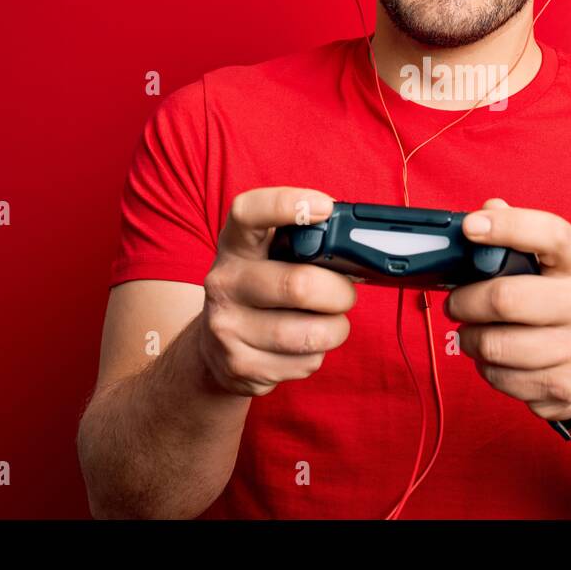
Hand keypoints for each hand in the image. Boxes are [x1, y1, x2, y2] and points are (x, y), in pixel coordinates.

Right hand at [198, 186, 356, 396]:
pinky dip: (317, 355)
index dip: (287, 204)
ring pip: (310, 333)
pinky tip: (301, 346)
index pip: (249, 212)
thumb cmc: (261, 290)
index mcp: (236, 245)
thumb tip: (357, 248)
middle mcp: (225, 282)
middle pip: (299, 285)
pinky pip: (305, 363)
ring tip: (327, 322)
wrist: (213, 347)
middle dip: (339, 292)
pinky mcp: (240, 365)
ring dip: (335, 328)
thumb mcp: (268, 258)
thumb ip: (303, 244)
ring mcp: (227, 326)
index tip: (325, 206)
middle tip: (345, 294)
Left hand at [446, 198, 570, 422]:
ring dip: (471, 339)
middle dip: (466, 301)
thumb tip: (490, 206)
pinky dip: (486, 368)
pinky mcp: (564, 387)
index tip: (470, 226)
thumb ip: (520, 237)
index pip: (550, 234)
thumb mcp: (552, 266)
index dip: (508, 226)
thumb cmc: (561, 306)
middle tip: (456, 303)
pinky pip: (500, 377)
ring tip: (472, 333)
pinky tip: (495, 359)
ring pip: (495, 344)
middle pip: (506, 299)